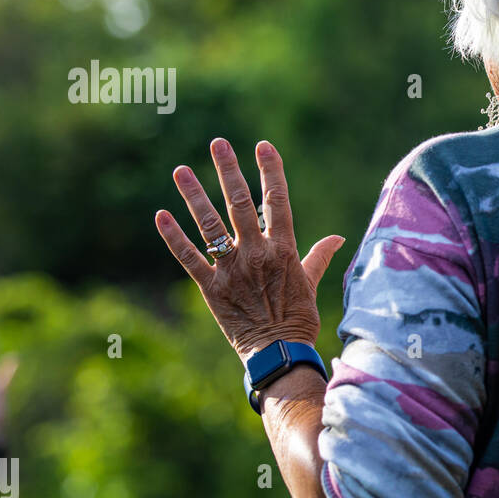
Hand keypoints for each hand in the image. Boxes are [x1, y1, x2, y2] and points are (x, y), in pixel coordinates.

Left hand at [155, 138, 344, 361]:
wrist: (277, 353)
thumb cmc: (298, 320)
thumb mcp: (311, 284)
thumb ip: (318, 257)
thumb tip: (337, 238)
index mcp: (283, 250)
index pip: (277, 201)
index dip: (271, 171)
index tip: (262, 146)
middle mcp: (255, 253)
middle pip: (240, 203)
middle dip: (228, 170)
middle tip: (218, 144)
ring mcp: (230, 269)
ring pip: (209, 225)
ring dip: (194, 195)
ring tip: (181, 170)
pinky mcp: (210, 287)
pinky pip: (188, 258)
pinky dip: (173, 236)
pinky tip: (161, 215)